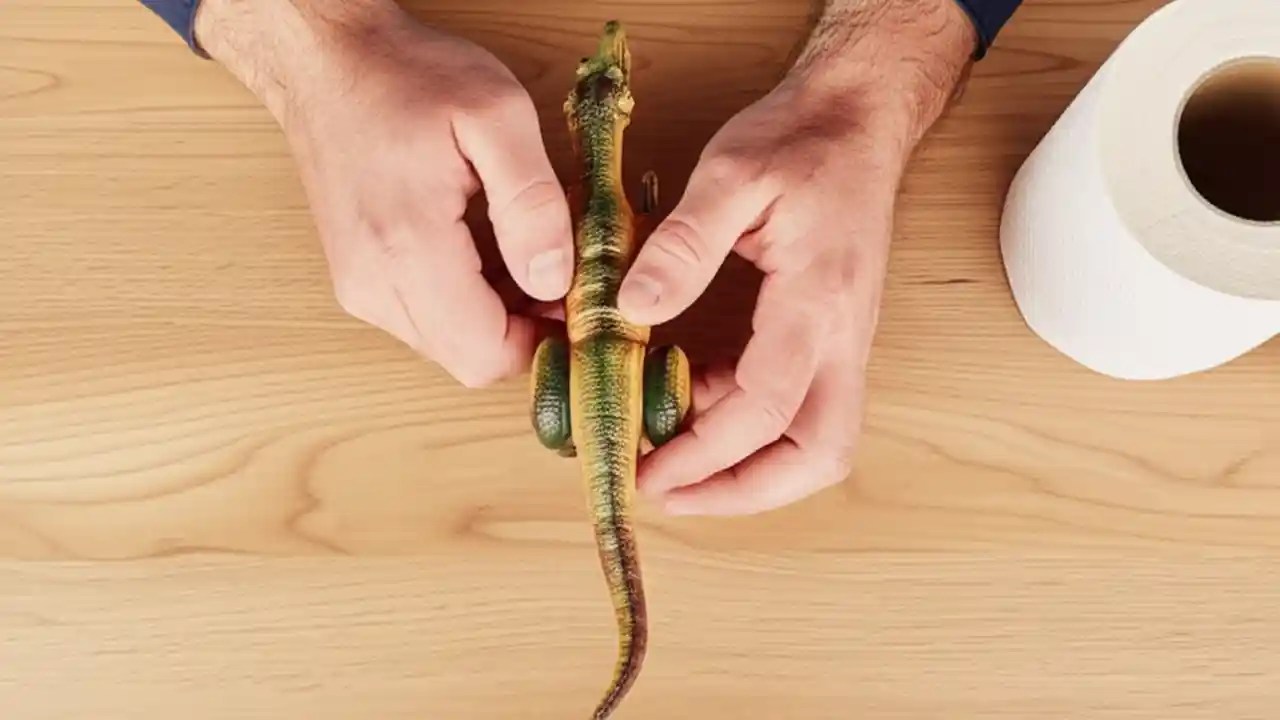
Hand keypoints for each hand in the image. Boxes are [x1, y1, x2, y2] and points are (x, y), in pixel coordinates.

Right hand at [195, 0, 571, 386]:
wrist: (323, 60)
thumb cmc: (402, 75)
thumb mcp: (496, 114)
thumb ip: (532, 202)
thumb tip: (554, 278)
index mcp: (408, 249)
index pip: (485, 355)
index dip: (545, 342)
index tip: (580, 299)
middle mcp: (373, 285)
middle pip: (470, 359)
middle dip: (528, 329)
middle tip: (566, 272)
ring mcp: (360, 287)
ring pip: (450, 343)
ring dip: (502, 316)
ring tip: (531, 250)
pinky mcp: (359, 279)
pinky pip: (428, 318)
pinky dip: (471, 300)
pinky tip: (494, 250)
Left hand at [619, 0, 975, 514]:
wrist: (856, 122)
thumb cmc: (802, 140)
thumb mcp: (733, 173)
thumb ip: (685, 244)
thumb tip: (631, 310)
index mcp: (818, 302)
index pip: (768, 407)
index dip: (704, 453)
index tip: (648, 472)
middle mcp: (841, 336)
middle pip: (819, 454)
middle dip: (748, 492)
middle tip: (674, 495)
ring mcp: (840, 341)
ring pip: (812, 440)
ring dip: (746, 468)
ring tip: (669, 463)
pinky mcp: (825, 336)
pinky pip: (792, 404)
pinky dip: (740, 423)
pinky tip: (685, 405)